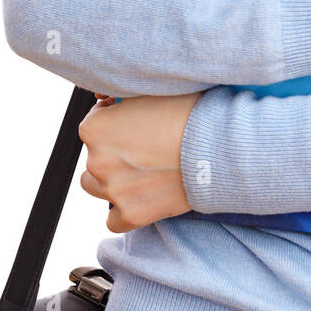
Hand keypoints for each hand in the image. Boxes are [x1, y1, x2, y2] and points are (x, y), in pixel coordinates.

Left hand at [78, 92, 202, 232]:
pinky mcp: (130, 215)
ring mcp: (112, 190)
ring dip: (113, 179)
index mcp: (96, 127)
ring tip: (143, 171)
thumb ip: (123, 96)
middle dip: (114, 151)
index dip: (116, 120)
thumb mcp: (152, 90)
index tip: (136, 123)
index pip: (93, 122)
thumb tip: (107, 100)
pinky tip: (143, 197)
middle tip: (146, 146)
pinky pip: (113, 219)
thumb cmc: (190, 114)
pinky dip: (124, 211)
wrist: (218, 148)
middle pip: (95, 155)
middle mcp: (96, 160)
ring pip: (96, 187)